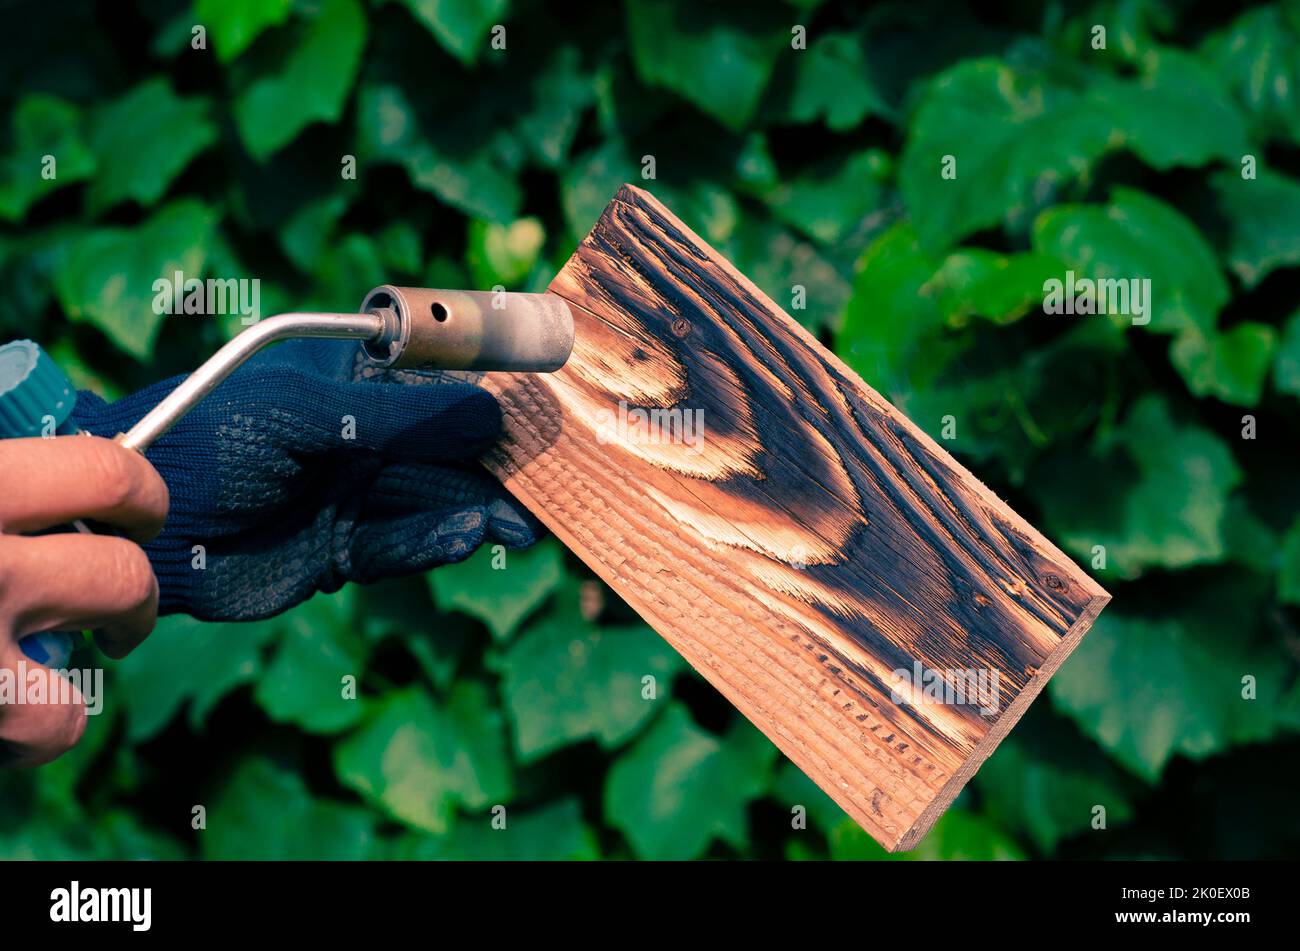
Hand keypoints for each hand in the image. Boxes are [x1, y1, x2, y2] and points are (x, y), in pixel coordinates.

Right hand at [0, 436, 167, 766]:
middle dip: (135, 581)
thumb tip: (53, 451)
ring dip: (107, 641)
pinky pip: (55, 720)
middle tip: (118, 587)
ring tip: (76, 644)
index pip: (109, 471)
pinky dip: (44, 719)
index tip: (134, 504)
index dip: (140, 491)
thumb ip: (8, 475)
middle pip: (125, 570)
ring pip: (106, 642)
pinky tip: (10, 702)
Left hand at [72, 338, 538, 621]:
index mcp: (352, 395)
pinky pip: (397, 549)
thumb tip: (488, 411)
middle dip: (494, 473)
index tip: (538, 422)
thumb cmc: (210, 437)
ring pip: (429, 506)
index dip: (488, 411)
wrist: (141, 521)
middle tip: (548, 489)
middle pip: (443, 459)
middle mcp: (358, 447)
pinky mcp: (337, 556)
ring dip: (476, 513)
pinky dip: (434, 544)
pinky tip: (470, 536)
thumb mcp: (305, 415)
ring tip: (522, 523)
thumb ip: (397, 417)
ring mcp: (350, 502)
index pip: (436, 399)